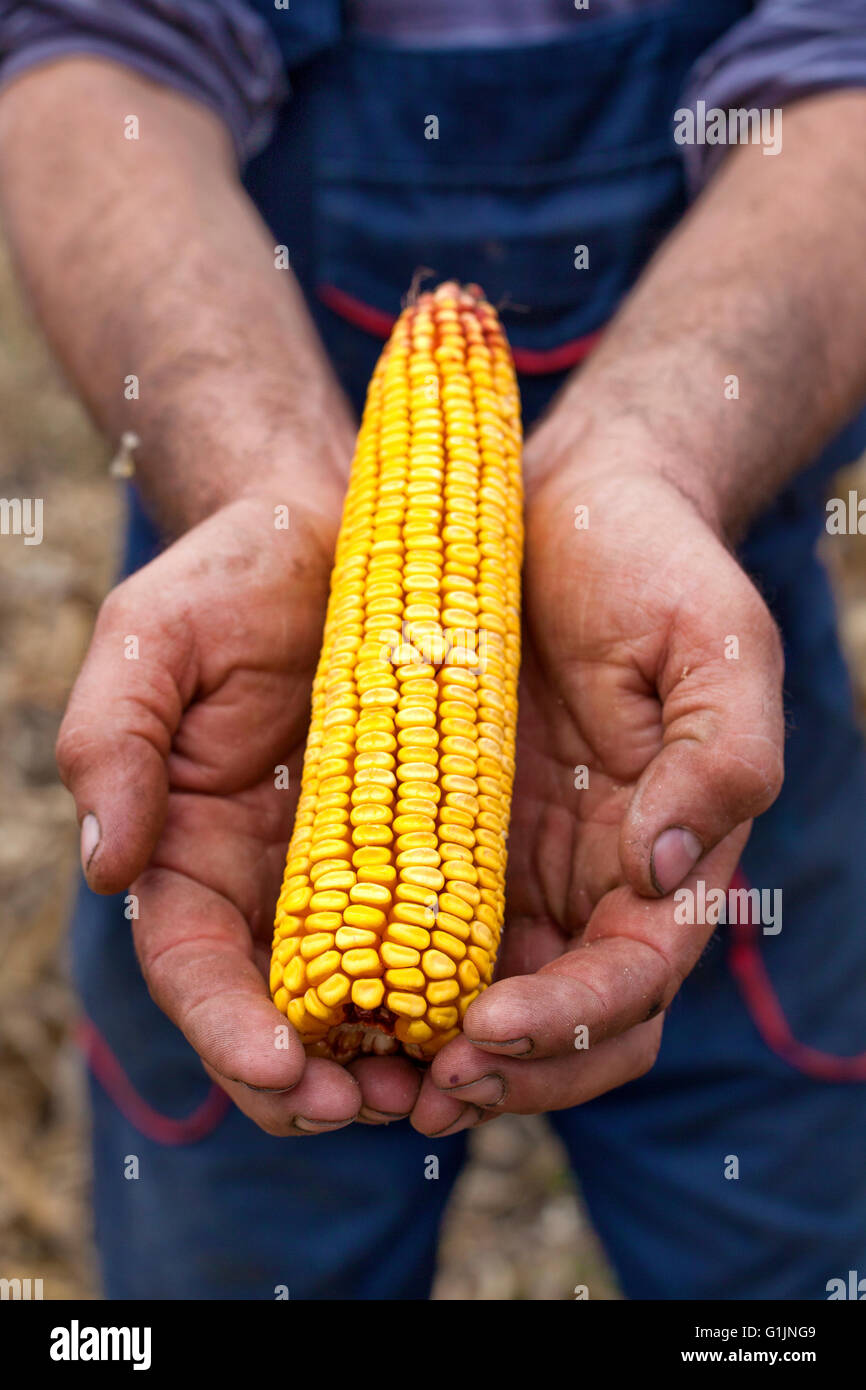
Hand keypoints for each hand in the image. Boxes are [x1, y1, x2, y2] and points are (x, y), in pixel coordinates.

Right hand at [57, 495, 421, 1133]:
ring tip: (450, 1082)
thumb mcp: (154, 635)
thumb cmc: (235, 579)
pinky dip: (471, 994)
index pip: (195, 969)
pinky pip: (455, 943)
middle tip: (377, 1103)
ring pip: (376, 1004)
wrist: (342, 533)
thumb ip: (115, 740)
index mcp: (192, 854)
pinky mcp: (439, 854)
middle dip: (322, 1080)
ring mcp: (360, 878)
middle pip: (286, 1018)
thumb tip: (106, 866)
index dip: (230, 1031)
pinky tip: (508, 1014)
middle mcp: (273, 888)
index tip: (282, 1070)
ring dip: (405, 1059)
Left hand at [409, 457, 784, 1134]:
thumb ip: (723, 758)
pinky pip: (411, 929)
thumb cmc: (654, 564)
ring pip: (481, 1000)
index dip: (574, 1024)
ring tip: (364, 1077)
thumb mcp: (715, 643)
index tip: (491, 1029)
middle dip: (505, 1073)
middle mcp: (592, 883)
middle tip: (424, 1089)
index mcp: (668, 856)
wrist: (560, 505)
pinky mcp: (441, 833)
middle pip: (562, 1026)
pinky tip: (326, 990)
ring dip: (432, 1055)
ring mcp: (514, 864)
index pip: (634, 981)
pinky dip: (382, 978)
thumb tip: (666, 872)